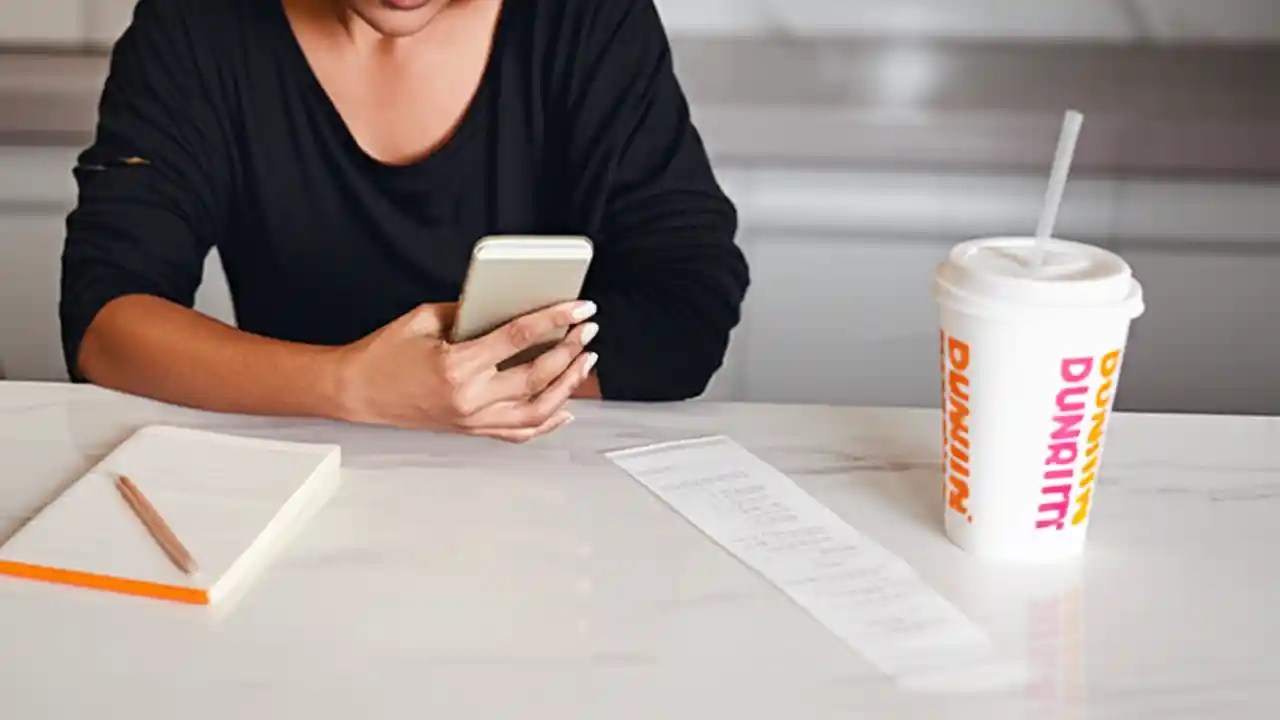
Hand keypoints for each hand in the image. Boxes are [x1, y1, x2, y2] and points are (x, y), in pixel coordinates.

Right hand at [330, 300, 598, 441]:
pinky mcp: (471, 430)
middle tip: (587, 332)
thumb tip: (511, 305)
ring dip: (568, 385)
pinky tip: (565, 406)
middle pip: (537, 376)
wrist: (357, 391)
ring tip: (584, 362)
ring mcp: (472, 420)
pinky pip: (519, 433)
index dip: (555, 319)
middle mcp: (469, 398)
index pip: (520, 338)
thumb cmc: (385, 353)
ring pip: (537, 410)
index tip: (579, 308)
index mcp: (458, 366)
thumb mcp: (425, 319)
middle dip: (570, 351)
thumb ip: (470, 311)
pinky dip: (547, 422)